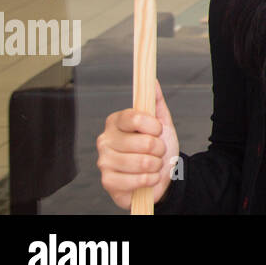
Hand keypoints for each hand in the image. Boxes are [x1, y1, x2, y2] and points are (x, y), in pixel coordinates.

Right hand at [97, 79, 180, 209]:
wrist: (159, 176)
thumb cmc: (157, 148)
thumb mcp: (161, 123)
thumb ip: (156, 102)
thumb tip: (151, 82)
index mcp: (116, 122)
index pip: (134, 118)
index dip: (153, 126)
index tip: (158, 130)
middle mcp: (105, 140)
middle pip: (142, 142)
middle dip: (159, 148)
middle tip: (157, 151)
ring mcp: (104, 161)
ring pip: (142, 162)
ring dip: (156, 164)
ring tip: (153, 164)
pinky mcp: (107, 182)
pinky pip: (137, 180)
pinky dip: (150, 179)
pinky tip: (148, 177)